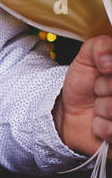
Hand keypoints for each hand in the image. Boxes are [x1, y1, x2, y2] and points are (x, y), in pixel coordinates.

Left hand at [54, 34, 111, 156]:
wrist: (70, 114)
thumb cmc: (85, 86)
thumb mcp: (87, 57)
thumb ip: (100, 46)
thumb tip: (108, 58)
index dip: (108, 69)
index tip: (103, 69)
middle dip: (103, 88)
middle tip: (100, 90)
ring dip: (101, 108)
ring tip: (100, 107)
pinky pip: (111, 130)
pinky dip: (100, 127)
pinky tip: (101, 124)